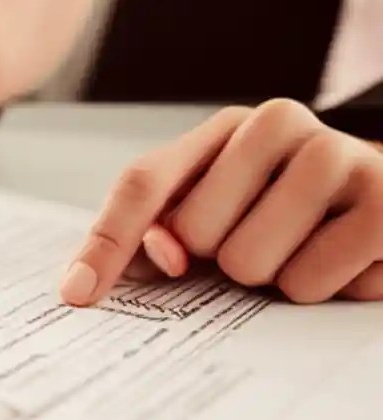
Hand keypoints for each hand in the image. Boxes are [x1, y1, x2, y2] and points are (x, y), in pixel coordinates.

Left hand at [62, 100, 382, 305]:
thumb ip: (163, 231)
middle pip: (195, 234)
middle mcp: (280, 124)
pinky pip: (309, 282)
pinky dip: (318, 288)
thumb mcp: (222, 210)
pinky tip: (342, 257)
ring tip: (303, 248)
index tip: (77, 295)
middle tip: (263, 242)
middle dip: (220, 260)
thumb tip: (142, 263)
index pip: (145, 184)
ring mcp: (336, 156)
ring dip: (271, 278)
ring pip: (249, 263)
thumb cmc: (291, 212)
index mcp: (227, 128)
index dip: (107, 242)